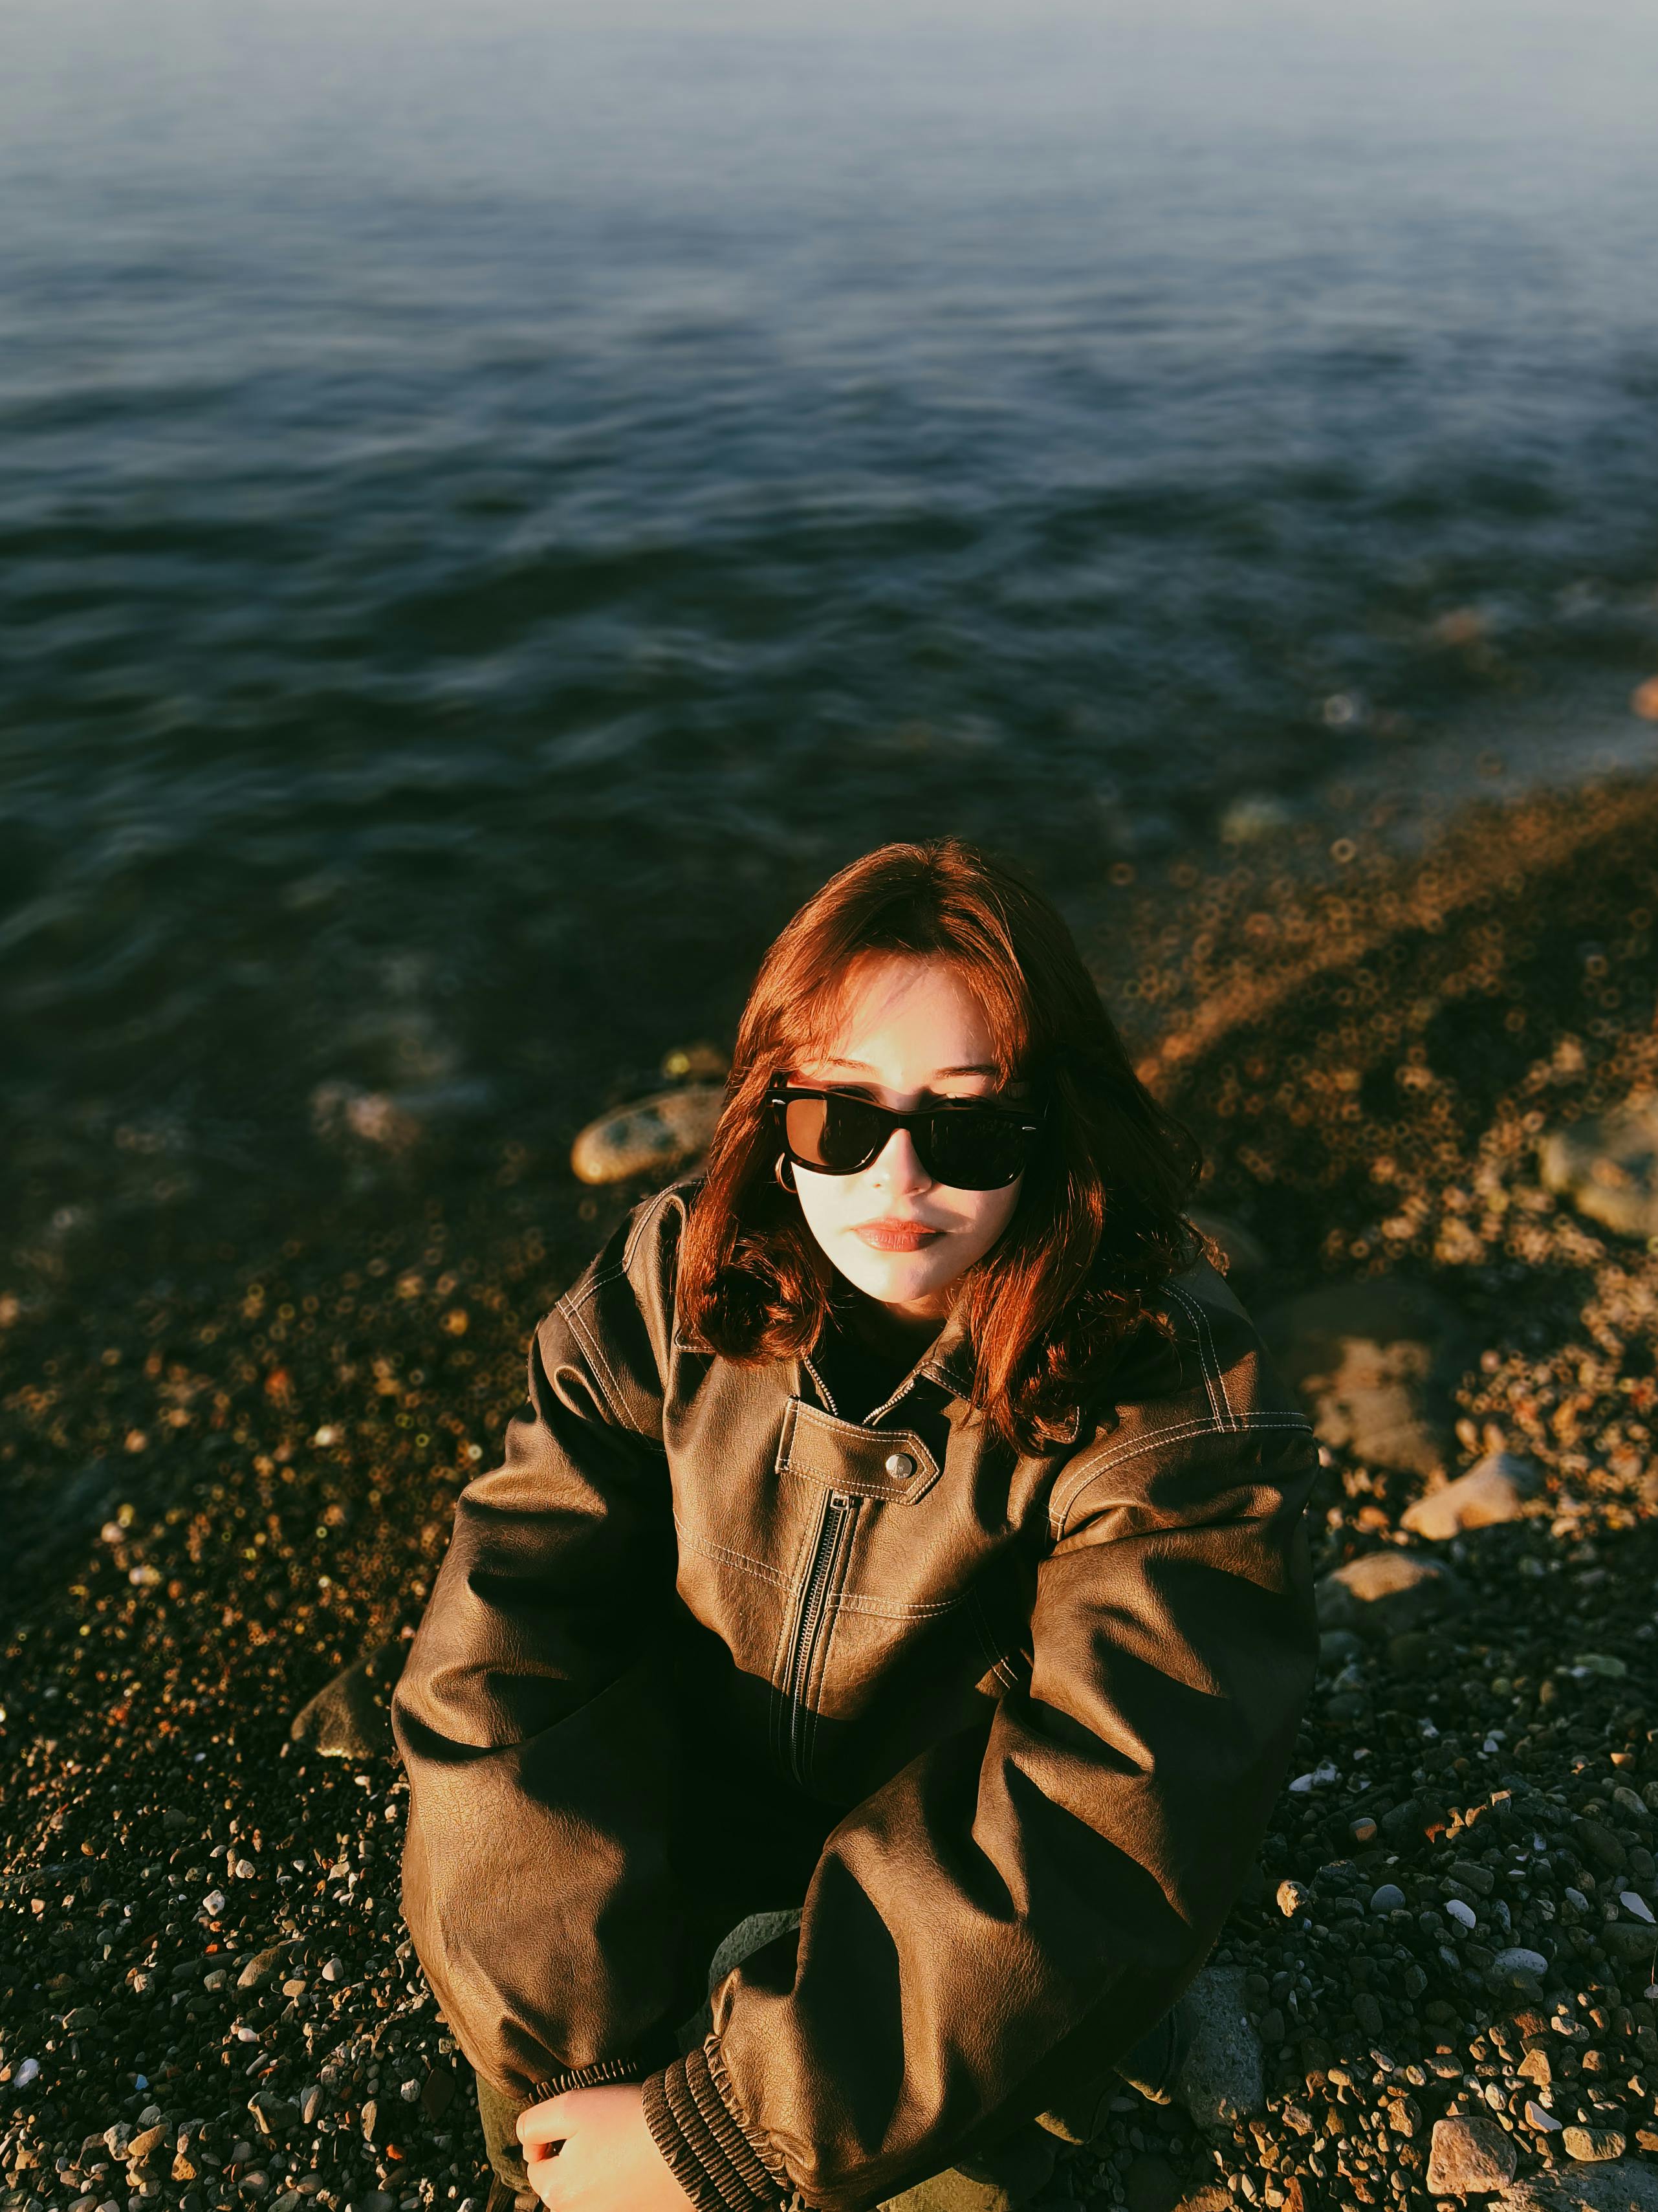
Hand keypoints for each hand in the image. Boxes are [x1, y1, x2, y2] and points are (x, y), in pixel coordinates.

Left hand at [516, 2084, 697, 2211]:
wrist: (690, 2139)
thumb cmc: (627, 2120)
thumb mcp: (570, 2106)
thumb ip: (534, 2124)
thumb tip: (527, 2143)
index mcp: (558, 2193)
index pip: (535, 2167)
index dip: (549, 2139)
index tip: (578, 2121)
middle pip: (563, 2185)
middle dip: (574, 2159)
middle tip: (603, 2131)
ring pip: (590, 2193)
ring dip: (598, 2172)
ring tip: (623, 2145)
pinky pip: (618, 2199)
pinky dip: (623, 2183)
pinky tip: (639, 2164)